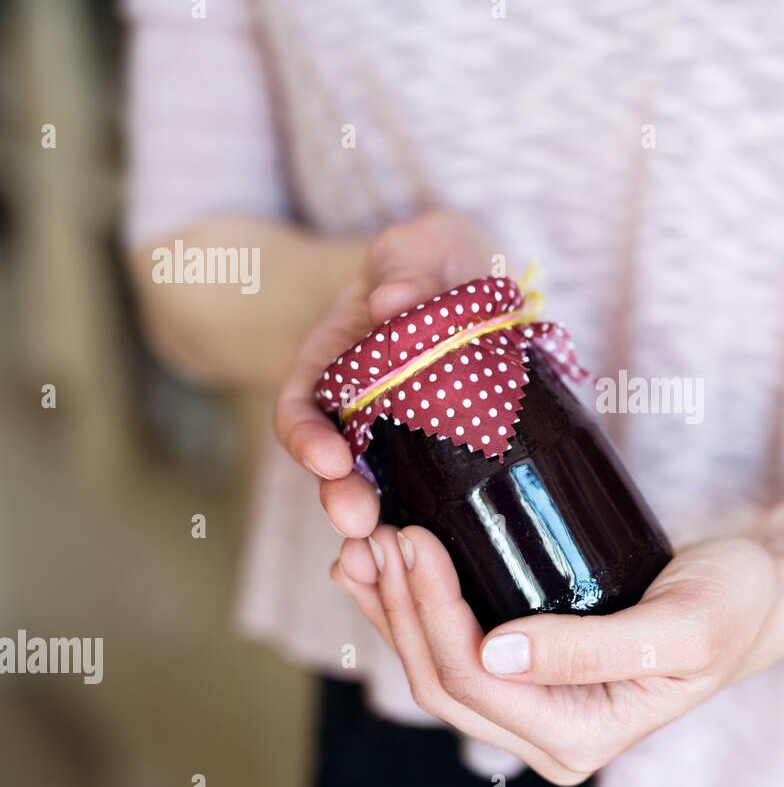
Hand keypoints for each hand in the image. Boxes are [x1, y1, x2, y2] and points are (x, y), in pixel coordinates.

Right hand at [273, 210, 499, 537]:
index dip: (307, 438)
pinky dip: (435, 517)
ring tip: (400, 541)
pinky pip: (436, 492)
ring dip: (386, 517)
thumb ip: (406, 264)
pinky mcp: (449, 453)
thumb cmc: (436, 260)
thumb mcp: (420, 245)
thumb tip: (391, 303)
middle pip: (336, 466)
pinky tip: (449, 540)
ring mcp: (404, 438)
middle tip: (358, 519)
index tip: (330, 457)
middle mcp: (360, 410)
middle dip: (339, 496)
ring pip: (382, 488)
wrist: (480, 281)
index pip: (301, 410)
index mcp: (333, 362)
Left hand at [332, 528, 783, 783]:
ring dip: (394, 609)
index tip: (413, 539)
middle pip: (442, 680)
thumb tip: (497, 654)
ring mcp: (537, 708)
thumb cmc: (732, 605)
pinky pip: (458, 648)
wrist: (756, 596)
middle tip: (373, 533)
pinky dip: (418, 608)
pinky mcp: (531, 673)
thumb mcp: (679, 626)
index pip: (476, 682)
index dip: (431, 613)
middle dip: (399, 608)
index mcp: (583, 735)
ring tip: (361, 547)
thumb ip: (592, 650)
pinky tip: (390, 568)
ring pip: (437, 668)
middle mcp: (550, 735)